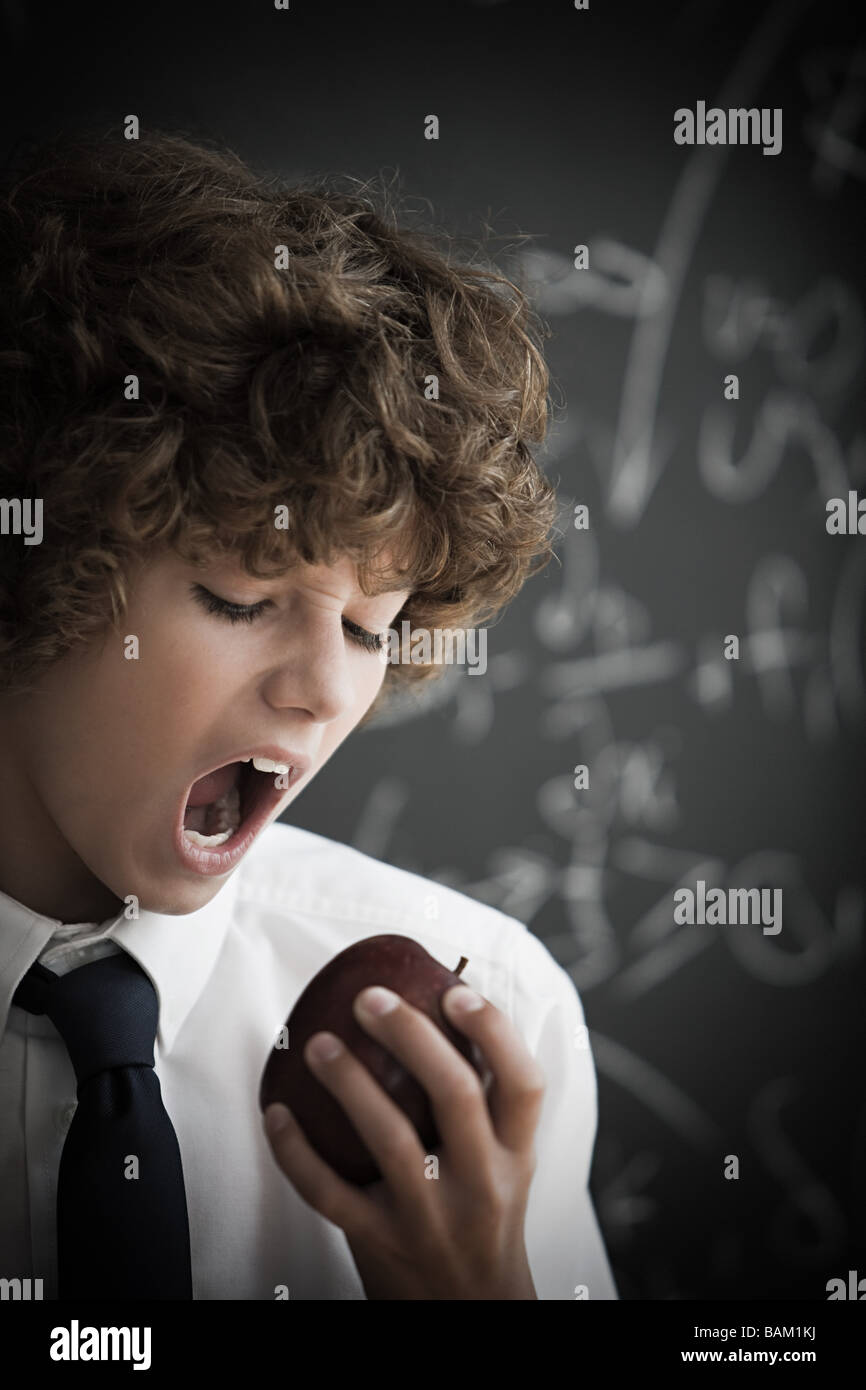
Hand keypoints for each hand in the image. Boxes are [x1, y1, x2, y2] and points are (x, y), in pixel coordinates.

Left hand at [263, 981, 545, 1298]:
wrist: (471, 1309)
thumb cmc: (481, 1217)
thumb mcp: (504, 1162)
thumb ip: (484, 1101)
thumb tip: (437, 1004)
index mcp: (514, 1152)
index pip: (524, 1083)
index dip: (494, 1030)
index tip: (454, 992)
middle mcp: (481, 1182)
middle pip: (456, 1093)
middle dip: (410, 1035)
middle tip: (369, 997)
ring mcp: (431, 1215)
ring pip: (391, 1139)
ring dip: (350, 1083)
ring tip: (318, 1043)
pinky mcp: (382, 1242)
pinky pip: (330, 1193)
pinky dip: (295, 1152)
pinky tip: (276, 1113)